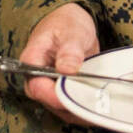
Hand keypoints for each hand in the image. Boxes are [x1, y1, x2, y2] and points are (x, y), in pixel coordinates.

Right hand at [18, 2, 99, 125]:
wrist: (70, 22)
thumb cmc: (66, 22)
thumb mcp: (71, 31)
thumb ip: (70, 50)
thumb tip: (67, 69)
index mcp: (32, 61)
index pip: (37, 87)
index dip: (55, 96)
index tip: (75, 97)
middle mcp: (36, 78)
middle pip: (48, 102)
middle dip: (71, 107)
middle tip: (95, 103)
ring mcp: (49, 86)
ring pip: (60, 108)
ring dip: (79, 110)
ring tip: (100, 104)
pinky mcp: (61, 91)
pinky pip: (70, 105)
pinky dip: (83, 107)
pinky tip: (98, 104)